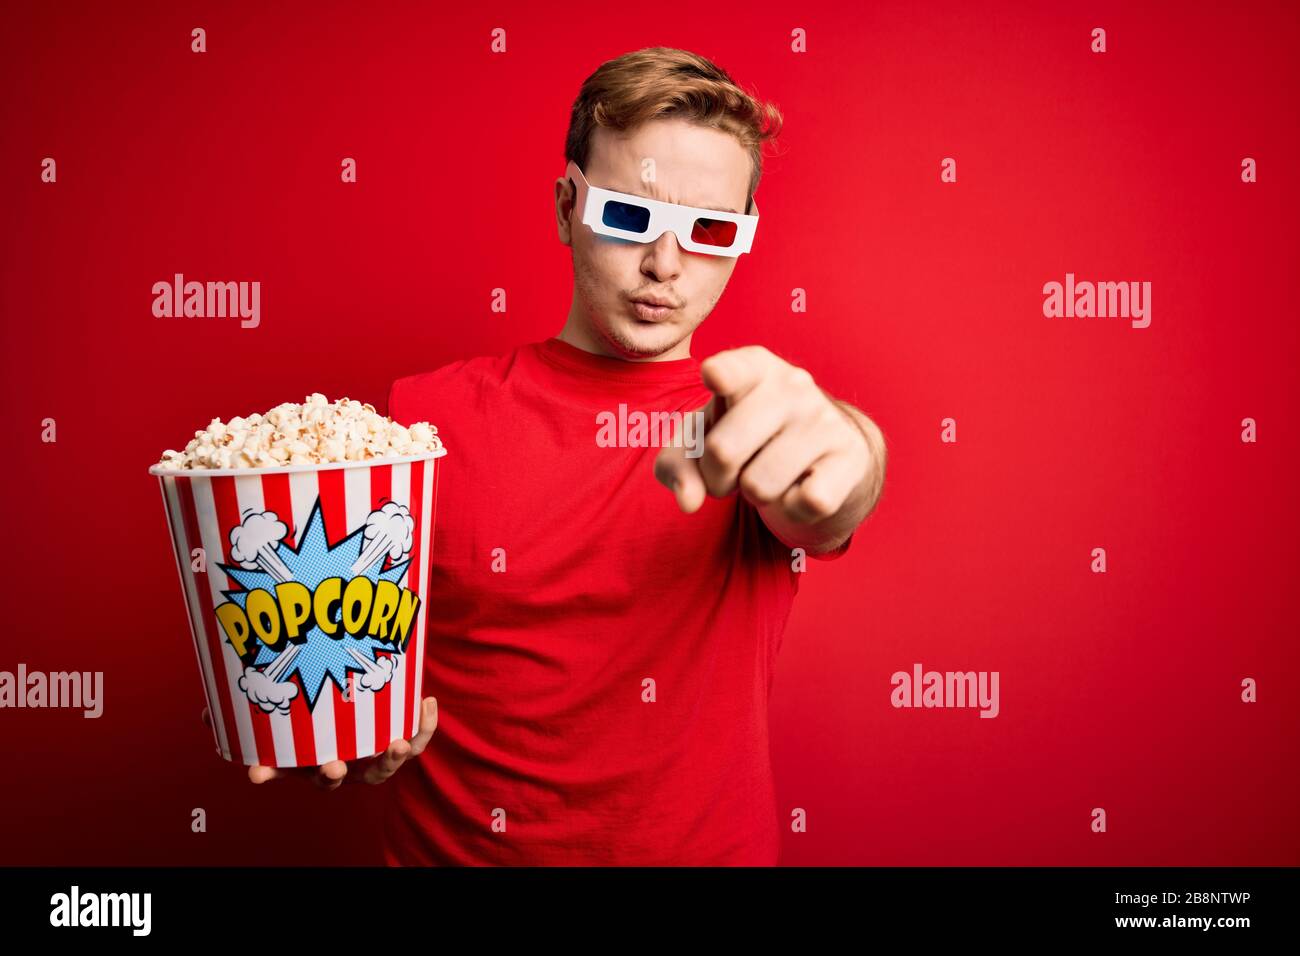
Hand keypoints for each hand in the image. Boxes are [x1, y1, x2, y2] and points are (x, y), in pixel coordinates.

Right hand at [201, 696, 438, 790]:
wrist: (363, 693)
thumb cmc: (317, 710)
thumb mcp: (282, 709)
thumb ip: (245, 711)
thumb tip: (206, 715)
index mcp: (306, 758)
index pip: (282, 771)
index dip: (268, 773)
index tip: (255, 773)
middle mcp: (338, 762)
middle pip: (335, 779)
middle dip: (332, 775)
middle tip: (331, 767)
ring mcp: (370, 755)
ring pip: (382, 768)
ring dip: (390, 758)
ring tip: (395, 744)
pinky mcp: (400, 740)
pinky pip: (416, 740)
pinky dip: (424, 726)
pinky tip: (426, 702)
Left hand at [653, 345, 877, 542]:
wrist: (824, 456)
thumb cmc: (748, 439)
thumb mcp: (702, 442)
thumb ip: (678, 465)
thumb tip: (689, 501)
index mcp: (752, 368)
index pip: (729, 370)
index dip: (718, 376)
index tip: (713, 376)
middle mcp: (792, 385)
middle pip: (723, 452)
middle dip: (716, 479)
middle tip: (733, 471)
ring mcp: (825, 419)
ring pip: (759, 486)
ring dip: (755, 495)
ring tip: (767, 476)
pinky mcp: (851, 457)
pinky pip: (806, 503)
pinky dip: (793, 509)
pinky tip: (800, 488)